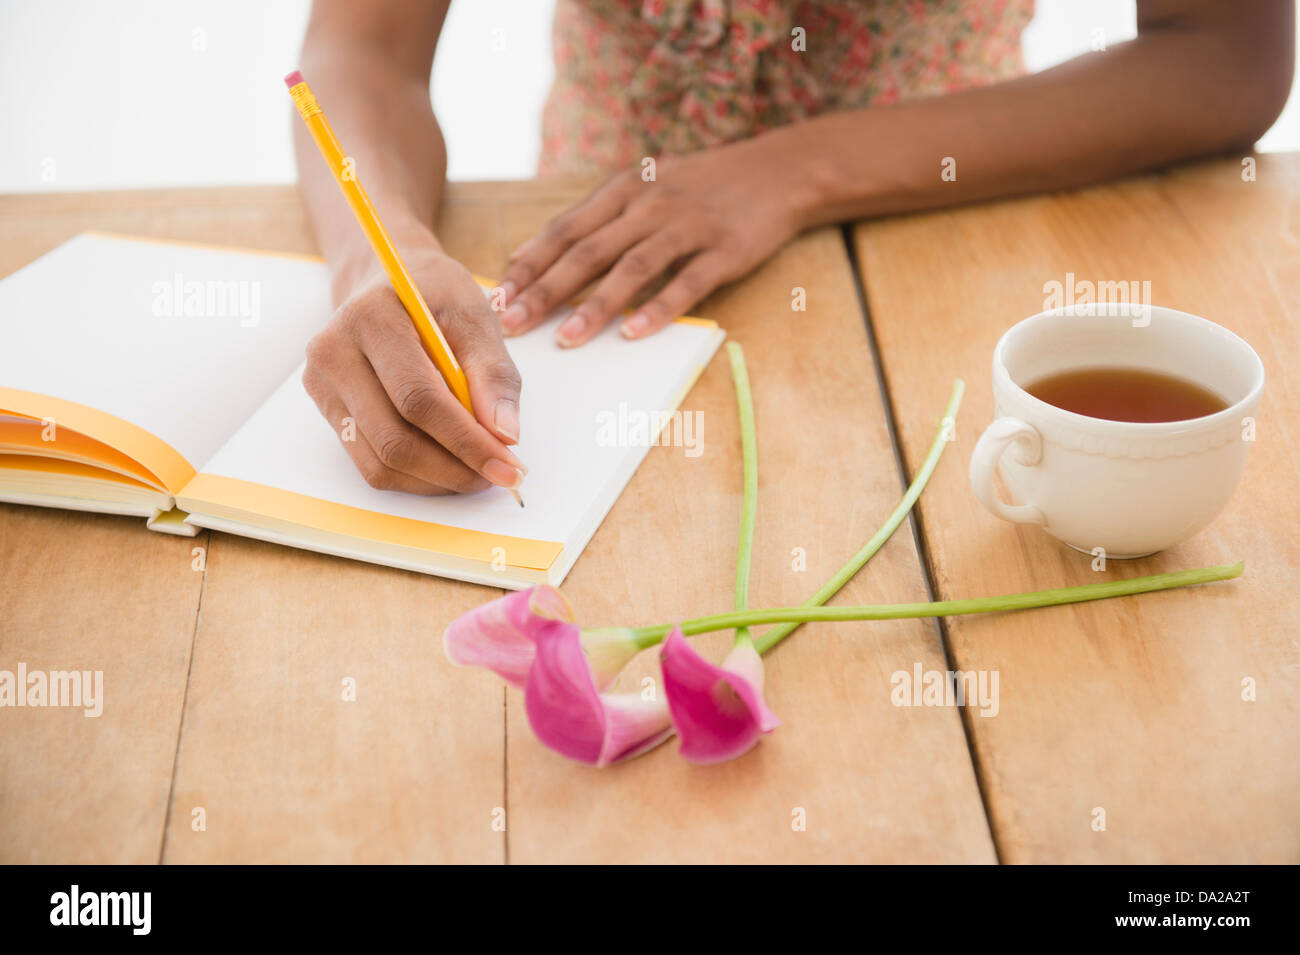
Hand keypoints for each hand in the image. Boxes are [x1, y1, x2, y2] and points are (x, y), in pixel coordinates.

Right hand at [303, 247, 525, 494]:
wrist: (385, 281)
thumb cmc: (434, 295)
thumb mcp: (475, 315)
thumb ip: (494, 374)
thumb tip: (505, 434)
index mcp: (372, 318)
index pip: (419, 399)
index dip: (468, 441)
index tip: (510, 466)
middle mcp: (334, 352)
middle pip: (395, 440)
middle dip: (456, 469)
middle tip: (499, 475)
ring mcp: (322, 384)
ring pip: (381, 463)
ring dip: (437, 480)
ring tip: (477, 471)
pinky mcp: (325, 409)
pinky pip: (370, 465)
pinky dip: (416, 477)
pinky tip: (447, 464)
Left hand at [497, 138, 807, 345]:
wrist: (777, 171)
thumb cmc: (699, 188)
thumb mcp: (643, 187)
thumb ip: (594, 219)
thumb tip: (531, 254)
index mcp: (623, 190)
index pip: (565, 229)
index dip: (529, 264)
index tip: (498, 296)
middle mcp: (650, 204)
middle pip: (588, 250)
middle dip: (546, 289)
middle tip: (513, 324)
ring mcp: (688, 226)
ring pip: (632, 268)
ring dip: (595, 305)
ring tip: (565, 338)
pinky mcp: (725, 250)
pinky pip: (686, 283)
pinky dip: (658, 309)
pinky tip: (633, 334)